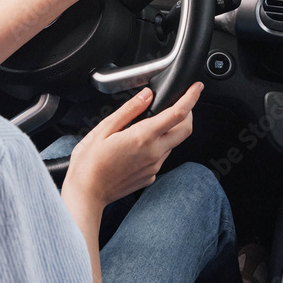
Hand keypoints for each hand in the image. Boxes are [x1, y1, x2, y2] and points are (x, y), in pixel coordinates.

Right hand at [61, 82, 203, 209]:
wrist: (86, 194)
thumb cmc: (89, 163)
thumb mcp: (104, 128)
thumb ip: (129, 110)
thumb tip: (146, 95)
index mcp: (143, 137)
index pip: (177, 114)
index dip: (191, 98)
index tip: (196, 88)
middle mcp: (154, 153)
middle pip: (185, 130)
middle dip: (188, 114)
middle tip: (178, 103)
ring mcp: (154, 167)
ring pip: (173, 143)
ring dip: (170, 131)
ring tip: (149, 125)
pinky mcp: (150, 176)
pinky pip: (161, 157)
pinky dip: (157, 146)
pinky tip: (139, 146)